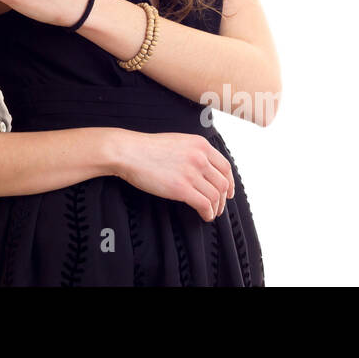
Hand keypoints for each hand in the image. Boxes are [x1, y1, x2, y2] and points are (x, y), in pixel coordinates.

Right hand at [113, 130, 234, 221]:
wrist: (129, 152)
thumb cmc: (147, 148)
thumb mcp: (177, 141)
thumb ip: (194, 152)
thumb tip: (205, 169)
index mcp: (200, 145)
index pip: (225, 167)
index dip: (230, 182)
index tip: (228, 191)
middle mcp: (200, 157)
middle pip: (223, 183)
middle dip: (223, 198)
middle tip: (219, 206)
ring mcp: (191, 173)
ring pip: (215, 196)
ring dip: (216, 208)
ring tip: (210, 213)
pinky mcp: (181, 188)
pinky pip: (204, 205)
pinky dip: (208, 213)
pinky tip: (204, 216)